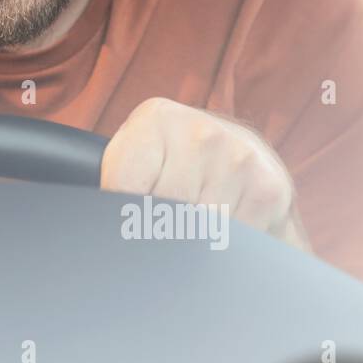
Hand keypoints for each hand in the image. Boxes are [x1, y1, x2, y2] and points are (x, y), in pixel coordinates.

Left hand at [100, 97, 310, 250]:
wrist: (246, 157)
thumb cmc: (175, 161)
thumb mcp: (138, 156)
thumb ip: (116, 180)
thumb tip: (94, 222)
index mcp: (155, 118)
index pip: (123, 189)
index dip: (123, 215)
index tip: (130, 218)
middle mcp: (200, 132)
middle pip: (161, 213)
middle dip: (158, 229)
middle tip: (166, 220)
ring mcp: (237, 158)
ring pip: (197, 230)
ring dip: (192, 240)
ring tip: (193, 217)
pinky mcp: (267, 188)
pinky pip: (232, 240)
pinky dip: (222, 245)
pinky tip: (222, 221)